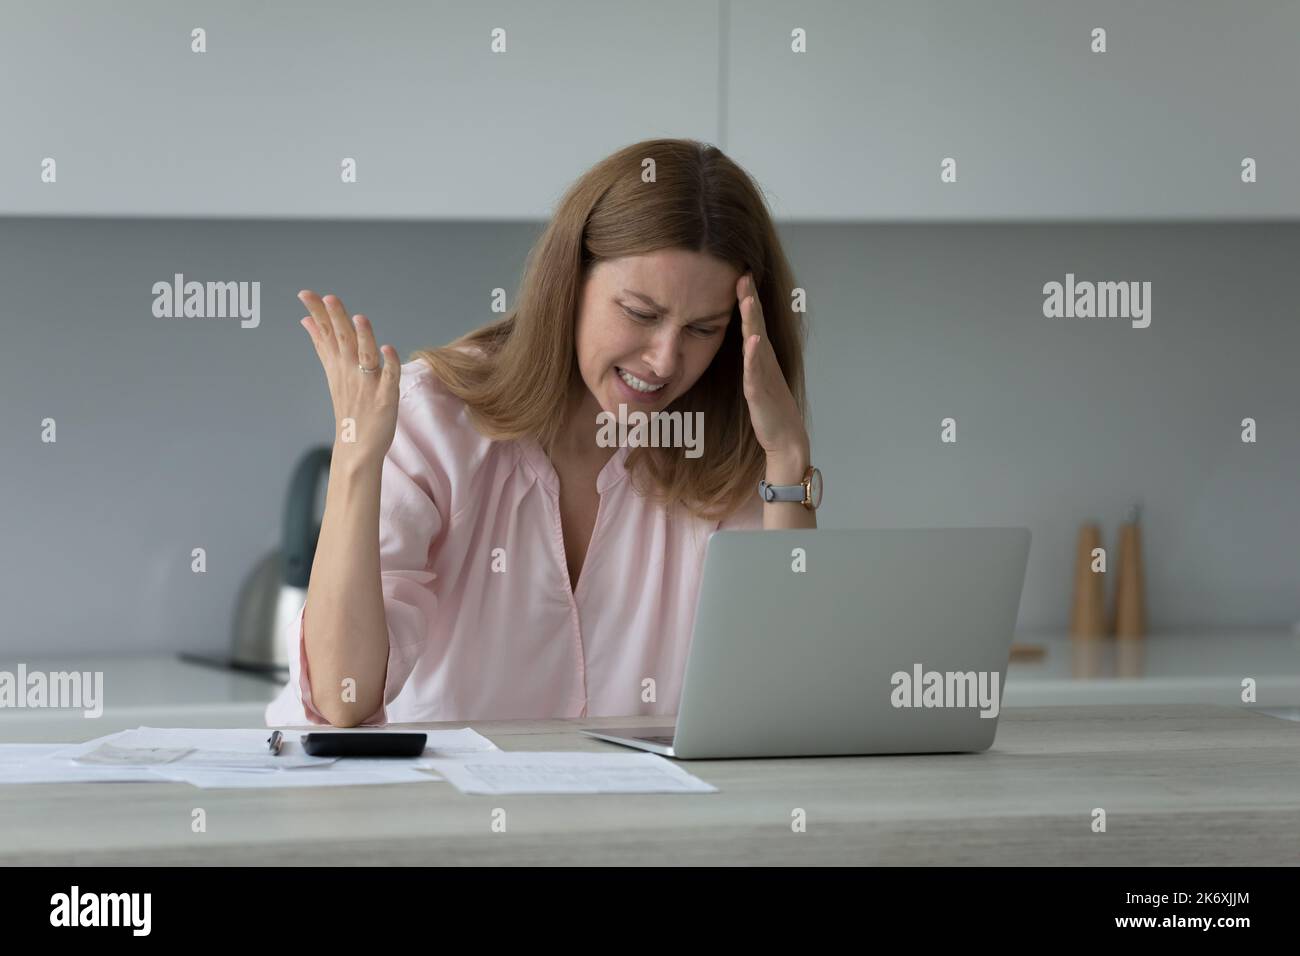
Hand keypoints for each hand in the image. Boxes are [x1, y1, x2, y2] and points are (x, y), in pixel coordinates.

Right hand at [297, 290, 399, 466]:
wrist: (356, 447)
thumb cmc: (348, 407)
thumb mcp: (332, 372)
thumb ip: (322, 344)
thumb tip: (307, 321)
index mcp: (337, 365)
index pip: (325, 334)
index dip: (317, 313)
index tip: (305, 293)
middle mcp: (350, 372)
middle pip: (343, 341)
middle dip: (336, 319)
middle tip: (328, 298)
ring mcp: (368, 385)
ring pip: (366, 356)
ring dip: (363, 337)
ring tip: (359, 318)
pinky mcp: (386, 398)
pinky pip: (389, 378)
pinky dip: (390, 365)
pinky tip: (389, 349)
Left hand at [738, 273, 808, 464]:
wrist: (785, 438)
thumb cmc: (770, 411)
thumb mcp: (756, 379)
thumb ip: (750, 361)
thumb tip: (744, 343)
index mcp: (761, 358)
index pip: (754, 323)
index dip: (748, 299)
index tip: (741, 275)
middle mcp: (765, 361)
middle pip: (756, 325)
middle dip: (750, 299)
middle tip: (744, 274)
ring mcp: (764, 375)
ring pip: (757, 343)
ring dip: (752, 320)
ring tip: (747, 298)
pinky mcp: (760, 392)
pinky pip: (756, 371)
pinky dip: (754, 355)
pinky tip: (753, 340)